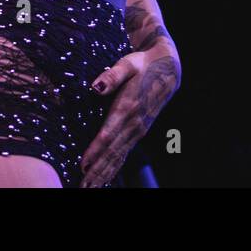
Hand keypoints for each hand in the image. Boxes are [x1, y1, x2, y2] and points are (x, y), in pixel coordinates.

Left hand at [80, 40, 181, 187]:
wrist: (168, 68)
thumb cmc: (142, 64)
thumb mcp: (127, 64)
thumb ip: (112, 75)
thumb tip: (97, 87)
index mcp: (128, 107)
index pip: (108, 134)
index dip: (95, 150)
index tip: (83, 164)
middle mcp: (134, 123)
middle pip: (113, 152)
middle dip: (97, 170)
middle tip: (83, 186)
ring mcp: (138, 130)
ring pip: (119, 156)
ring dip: (104, 173)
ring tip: (90, 187)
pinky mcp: (139, 131)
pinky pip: (125, 153)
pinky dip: (114, 167)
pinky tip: (106, 178)